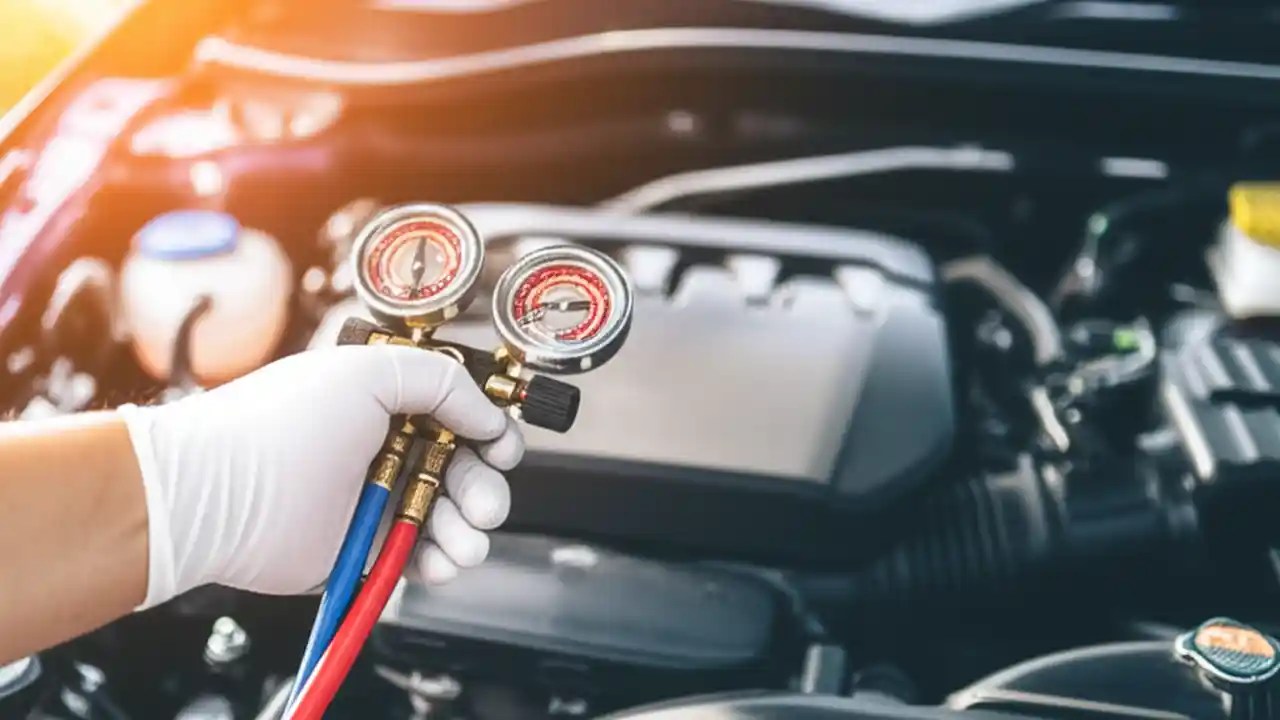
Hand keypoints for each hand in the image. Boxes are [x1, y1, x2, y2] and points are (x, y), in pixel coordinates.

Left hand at [118, 345, 521, 607]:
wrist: (218, 496)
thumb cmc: (279, 425)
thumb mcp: (370, 371)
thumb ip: (443, 381)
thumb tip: (487, 414)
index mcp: (386, 400)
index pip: (460, 413)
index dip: (489, 432)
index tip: (500, 447)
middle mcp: (385, 447)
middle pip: (465, 469)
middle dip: (485, 487)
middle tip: (482, 501)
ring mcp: (375, 500)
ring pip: (449, 517)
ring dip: (469, 529)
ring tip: (464, 539)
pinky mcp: (363, 548)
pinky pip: (420, 557)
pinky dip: (440, 562)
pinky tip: (440, 559)